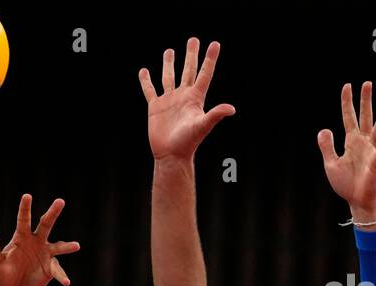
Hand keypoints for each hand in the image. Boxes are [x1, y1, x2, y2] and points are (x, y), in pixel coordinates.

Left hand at [0, 194, 78, 285]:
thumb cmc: (2, 274)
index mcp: (21, 238)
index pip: (23, 220)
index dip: (25, 208)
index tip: (27, 196)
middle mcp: (36, 242)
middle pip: (45, 225)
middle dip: (52, 213)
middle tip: (60, 201)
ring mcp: (45, 254)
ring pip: (58, 246)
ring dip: (67, 246)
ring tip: (76, 246)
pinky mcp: (51, 268)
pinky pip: (58, 271)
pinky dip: (62, 276)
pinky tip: (66, 282)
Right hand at [139, 38, 233, 161]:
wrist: (171, 155)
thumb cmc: (188, 143)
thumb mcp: (202, 127)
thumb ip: (215, 115)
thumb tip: (231, 109)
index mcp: (195, 98)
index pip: (204, 73)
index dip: (210, 59)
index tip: (214, 44)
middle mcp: (183, 96)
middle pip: (188, 70)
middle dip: (191, 55)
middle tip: (193, 40)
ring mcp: (169, 101)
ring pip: (169, 77)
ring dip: (169, 64)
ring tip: (169, 51)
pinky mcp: (155, 108)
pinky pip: (150, 91)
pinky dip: (146, 81)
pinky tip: (144, 71)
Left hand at [317, 81, 375, 224]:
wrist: (357, 201)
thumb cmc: (346, 184)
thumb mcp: (331, 164)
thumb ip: (327, 147)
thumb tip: (324, 129)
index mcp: (351, 142)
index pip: (348, 117)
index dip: (347, 102)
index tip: (347, 86)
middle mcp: (363, 143)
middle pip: (364, 117)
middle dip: (365, 101)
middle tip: (367, 83)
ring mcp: (372, 151)